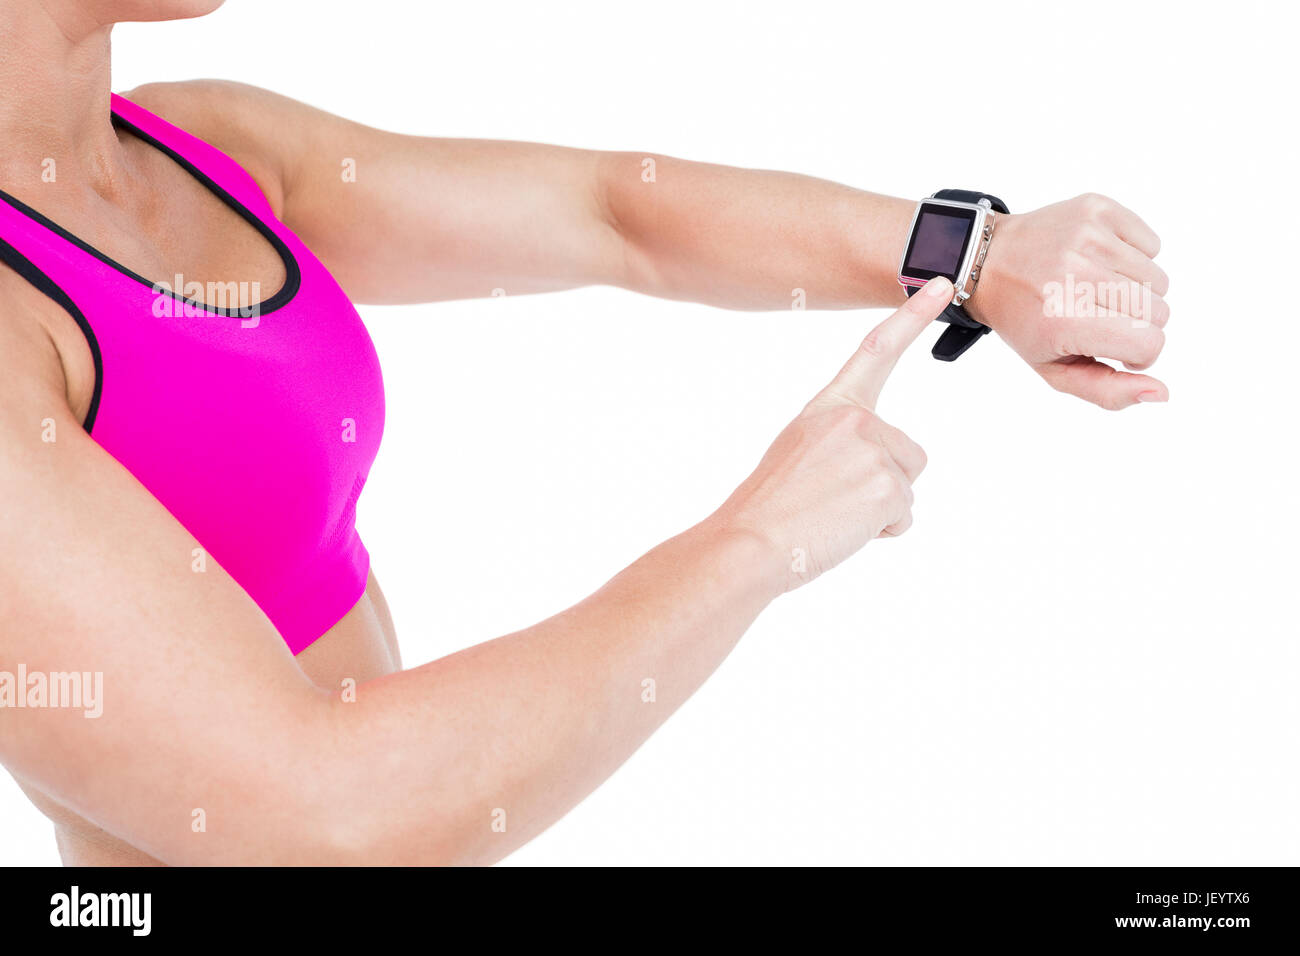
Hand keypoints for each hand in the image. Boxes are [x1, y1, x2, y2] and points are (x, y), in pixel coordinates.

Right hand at [712, 278, 949, 592]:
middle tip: (831, 499)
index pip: (876, 352)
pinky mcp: (888, 485)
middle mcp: (855, 419)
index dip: (911, 316)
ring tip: (831, 514)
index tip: (942, 284)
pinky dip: (879, 531)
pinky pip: (903, 515)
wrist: (750, 541)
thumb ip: (843, 444)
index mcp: (830, 406)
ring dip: (879, 509)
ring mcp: (873, 449)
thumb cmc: (769, 507)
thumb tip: (883, 471)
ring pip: (906, 486)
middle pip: (908, 453)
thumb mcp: (800, 454)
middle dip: (884, 483)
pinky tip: (841, 529)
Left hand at [968, 193, 1169, 409]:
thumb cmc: (1025, 321)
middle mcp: (1074, 275)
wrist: (989, 262)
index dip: (1140, 352)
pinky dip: (1135, 258)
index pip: (1148, 342)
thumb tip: (1162, 394)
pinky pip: (1151, 244)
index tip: (1116, 347)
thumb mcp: (1054, 369)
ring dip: (1136, 290)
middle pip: (1158, 310)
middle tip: (1101, 316)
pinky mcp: (1096, 209)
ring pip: (1158, 279)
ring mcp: (1085, 237)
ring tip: (1096, 289)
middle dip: (1138, 322)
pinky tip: (1098, 262)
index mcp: (1062, 321)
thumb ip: (1107, 391)